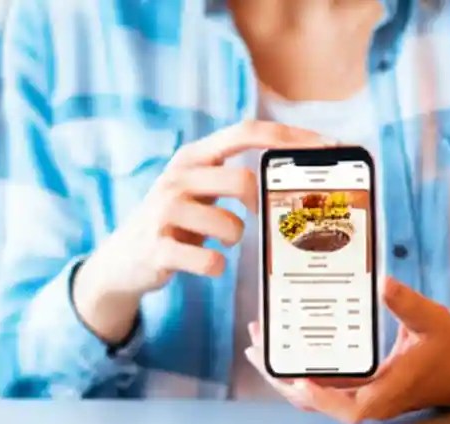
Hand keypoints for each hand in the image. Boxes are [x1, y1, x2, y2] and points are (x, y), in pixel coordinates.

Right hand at [74, 121, 326, 342]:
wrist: (122, 260)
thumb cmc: (177, 224)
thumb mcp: (200, 189)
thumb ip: (235, 176)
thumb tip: (292, 176)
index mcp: (194, 157)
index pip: (247, 131)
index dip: (290, 137)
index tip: (327, 146)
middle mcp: (177, 177)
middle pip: (242, 180)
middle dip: (259, 203)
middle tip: (257, 216)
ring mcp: (164, 212)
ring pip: (230, 227)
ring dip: (235, 240)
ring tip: (218, 242)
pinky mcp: (158, 248)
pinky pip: (210, 262)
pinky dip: (215, 267)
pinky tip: (204, 264)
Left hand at [244, 279, 449, 423]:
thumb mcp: (433, 320)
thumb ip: (407, 303)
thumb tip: (382, 282)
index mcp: (388, 393)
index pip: (346, 408)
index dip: (319, 397)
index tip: (296, 379)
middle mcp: (372, 401)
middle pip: (316, 401)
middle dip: (281, 376)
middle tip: (256, 344)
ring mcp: (366, 398)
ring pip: (315, 396)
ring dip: (285, 373)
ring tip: (260, 346)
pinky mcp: (365, 390)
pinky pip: (325, 386)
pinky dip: (302, 370)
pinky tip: (287, 349)